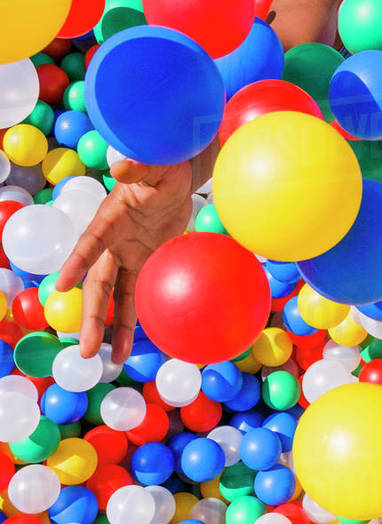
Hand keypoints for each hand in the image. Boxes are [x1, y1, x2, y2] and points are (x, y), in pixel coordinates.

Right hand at [55, 159, 193, 363]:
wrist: (177, 175)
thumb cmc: (164, 166)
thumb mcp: (156, 164)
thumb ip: (140, 166)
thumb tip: (121, 166)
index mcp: (111, 218)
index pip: (90, 242)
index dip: (77, 262)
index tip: (61, 285)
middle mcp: (114, 242)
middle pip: (98, 284)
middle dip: (91, 316)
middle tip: (86, 348)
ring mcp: (129, 255)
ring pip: (117, 297)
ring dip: (114, 327)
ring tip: (112, 359)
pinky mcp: (146, 262)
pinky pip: (140, 294)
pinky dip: (138, 317)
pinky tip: (136, 342)